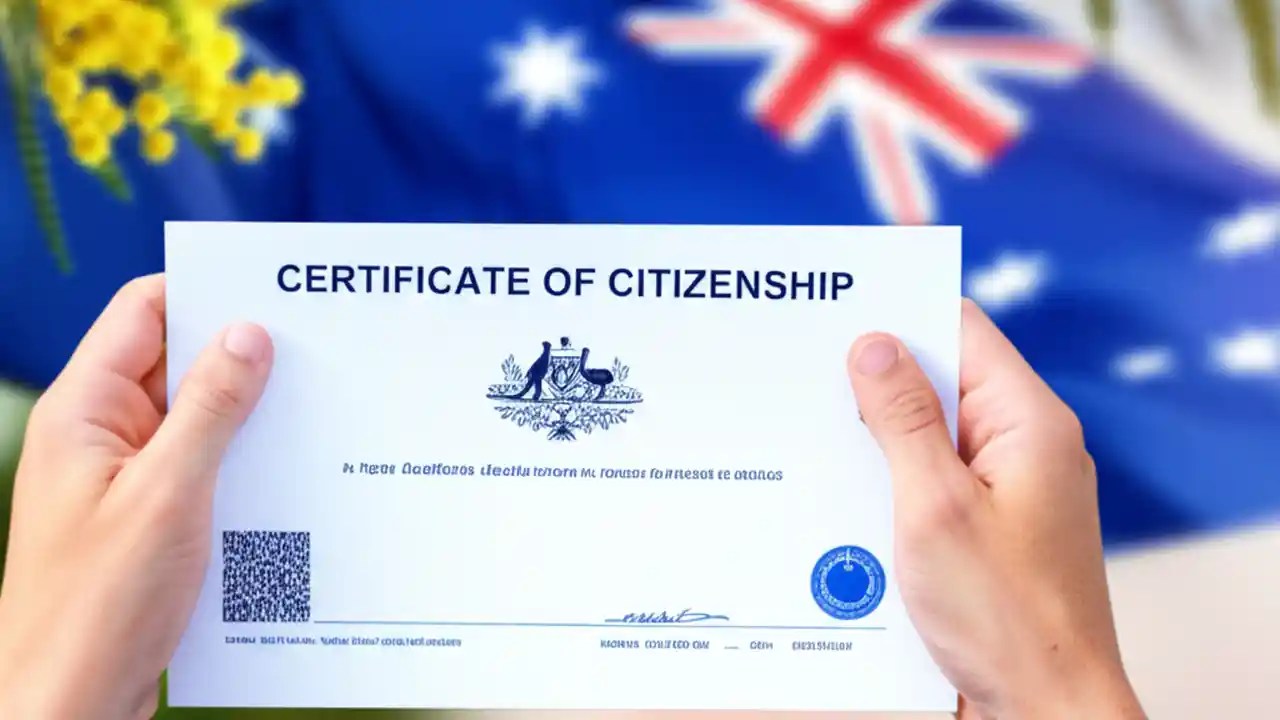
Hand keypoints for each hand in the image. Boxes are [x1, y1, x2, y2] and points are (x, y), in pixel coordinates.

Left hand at [0, 275, 272, 718]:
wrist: (67, 703)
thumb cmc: (97, 605)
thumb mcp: (168, 493)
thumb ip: (210, 409)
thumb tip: (248, 334)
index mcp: (84, 411)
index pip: (142, 312)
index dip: (204, 293)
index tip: (272, 292)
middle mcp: (98, 436)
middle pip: (174, 363)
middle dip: (239, 358)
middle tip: (311, 356)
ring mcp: (121, 479)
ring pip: (193, 420)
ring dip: (244, 419)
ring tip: (310, 419)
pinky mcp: (145, 520)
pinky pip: (198, 468)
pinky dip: (238, 466)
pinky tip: (285, 479)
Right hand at [846, 300, 1144, 719]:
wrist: (1044, 711)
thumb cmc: (1004, 619)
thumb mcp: (935, 507)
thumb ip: (904, 420)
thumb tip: (875, 344)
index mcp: (1028, 423)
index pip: (963, 329)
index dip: (901, 309)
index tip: (838, 304)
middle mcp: (1026, 445)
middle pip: (944, 379)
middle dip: (877, 378)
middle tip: (805, 374)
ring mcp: (1011, 489)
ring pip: (933, 433)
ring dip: (880, 436)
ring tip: (815, 436)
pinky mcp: (991, 528)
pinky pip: (935, 479)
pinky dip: (892, 479)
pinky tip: (846, 494)